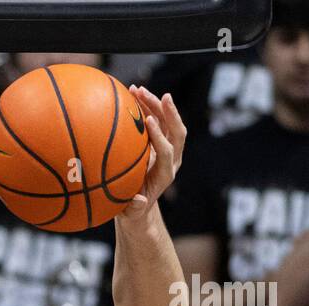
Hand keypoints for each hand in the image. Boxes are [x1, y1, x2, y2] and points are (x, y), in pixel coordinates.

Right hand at [120, 88, 186, 221]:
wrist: (138, 206)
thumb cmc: (131, 209)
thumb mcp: (131, 213)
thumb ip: (135, 208)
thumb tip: (139, 201)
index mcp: (165, 174)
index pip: (168, 151)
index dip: (159, 136)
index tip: (147, 121)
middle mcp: (171, 159)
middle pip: (177, 132)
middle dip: (170, 114)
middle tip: (162, 96)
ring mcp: (167, 149)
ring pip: (167, 122)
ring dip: (155, 104)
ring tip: (138, 89)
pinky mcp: (158, 142)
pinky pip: (156, 121)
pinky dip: (147, 107)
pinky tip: (132, 94)